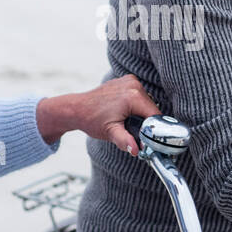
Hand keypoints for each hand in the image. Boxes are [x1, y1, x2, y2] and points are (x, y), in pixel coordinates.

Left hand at [35, 74, 161, 154]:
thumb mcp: (110, 133)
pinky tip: (125, 112)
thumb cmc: (92, 120)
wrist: (77, 108)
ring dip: (142, 113)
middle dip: (147, 121)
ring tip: (127, 121)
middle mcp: (134, 84)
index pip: (155, 115)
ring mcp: (130, 80)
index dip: (154, 129)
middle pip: (151, 108)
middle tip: (135, 132)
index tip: (150, 139)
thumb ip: (125, 141)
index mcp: (133, 96)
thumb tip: (137, 150)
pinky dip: (136, 105)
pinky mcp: (127, 80)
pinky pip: (139, 95)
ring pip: (147, 102)